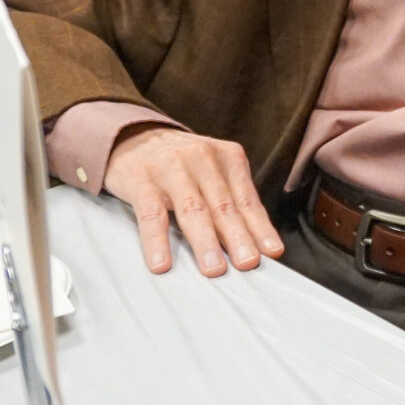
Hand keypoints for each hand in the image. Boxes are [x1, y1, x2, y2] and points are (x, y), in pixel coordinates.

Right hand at [103, 125, 283, 276]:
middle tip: (248, 262)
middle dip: (238, 237)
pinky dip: (157, 241)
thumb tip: (254, 243)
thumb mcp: (213, 171)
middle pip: (224, 206)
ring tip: (213, 268)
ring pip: (192, 209)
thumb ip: (232, 200)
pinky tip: (162, 262)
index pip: (248, 200)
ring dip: (205, 241)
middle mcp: (203, 159)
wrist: (133, 136)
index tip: (272, 252)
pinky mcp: (141, 179)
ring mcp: (171, 168)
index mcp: (228, 157)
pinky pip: (151, 214)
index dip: (260, 228)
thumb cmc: (181, 162)